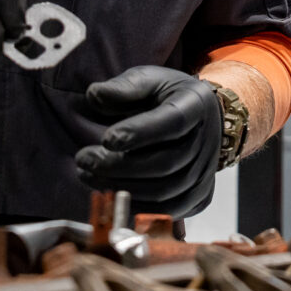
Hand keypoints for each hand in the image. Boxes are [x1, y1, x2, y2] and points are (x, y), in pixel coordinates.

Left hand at [75, 66, 225, 213]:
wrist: (204, 119)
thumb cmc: (168, 98)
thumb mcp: (149, 80)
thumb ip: (124, 87)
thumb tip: (94, 95)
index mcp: (196, 105)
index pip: (172, 122)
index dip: (140, 133)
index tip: (106, 139)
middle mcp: (207, 142)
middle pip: (165, 163)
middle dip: (118, 166)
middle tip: (84, 159)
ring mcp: (205, 173)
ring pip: (164, 192)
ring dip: (122, 188)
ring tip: (88, 175)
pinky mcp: (199, 197)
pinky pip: (168, 211)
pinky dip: (136, 206)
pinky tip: (109, 192)